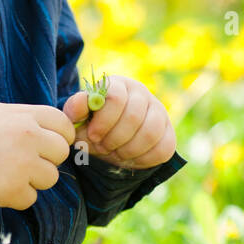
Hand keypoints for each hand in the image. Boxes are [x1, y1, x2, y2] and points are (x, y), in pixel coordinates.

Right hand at [0, 101, 75, 209]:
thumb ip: (28, 118)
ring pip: (50, 178)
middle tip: (21, 160)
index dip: (58, 136)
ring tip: (7, 172)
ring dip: (32, 180)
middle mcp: (29, 137)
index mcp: (26, 116)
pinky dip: (16, 196)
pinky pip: (30, 198)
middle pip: (61, 152)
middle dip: (46, 159)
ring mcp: (22, 164)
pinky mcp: (13, 189)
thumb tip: (56, 130)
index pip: (64, 126)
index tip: (44, 144)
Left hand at [61, 75, 176, 168]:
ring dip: (129, 150)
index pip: (116, 98)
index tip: (93, 135)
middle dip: (114, 139)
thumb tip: (83, 100)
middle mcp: (141, 93)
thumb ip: (76, 109)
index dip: (103, 121)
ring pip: (151, 132)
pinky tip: (130, 158)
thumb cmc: (91, 126)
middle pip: (134, 117)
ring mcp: (158, 111)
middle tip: (103, 147)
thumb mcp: (78, 119)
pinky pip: (163, 148)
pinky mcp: (168, 132)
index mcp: (118, 85)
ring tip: (116, 153)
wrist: (108, 142)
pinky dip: (144, 159)